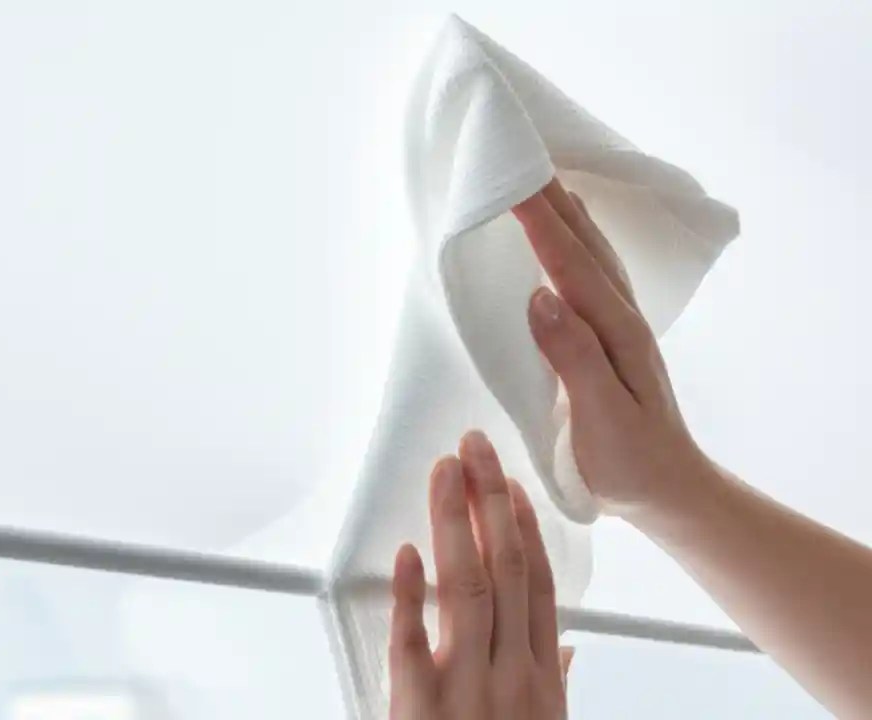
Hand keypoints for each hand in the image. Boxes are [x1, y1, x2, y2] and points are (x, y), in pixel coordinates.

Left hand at [389, 431, 571, 719]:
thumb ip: (556, 689)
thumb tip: (570, 651)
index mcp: (541, 683)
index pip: (538, 587)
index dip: (525, 530)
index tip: (511, 483)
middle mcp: (510, 678)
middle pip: (505, 572)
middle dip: (490, 503)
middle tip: (474, 447)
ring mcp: (466, 692)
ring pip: (466, 590)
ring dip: (454, 524)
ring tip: (444, 472)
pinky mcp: (417, 708)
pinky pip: (412, 643)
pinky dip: (409, 594)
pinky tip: (406, 551)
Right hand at [512, 180, 714, 520]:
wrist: (669, 491)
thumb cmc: (628, 465)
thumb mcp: (602, 420)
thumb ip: (573, 357)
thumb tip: (540, 295)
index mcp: (616, 333)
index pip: (570, 265)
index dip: (540, 222)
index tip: (508, 181)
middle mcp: (622, 317)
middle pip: (584, 244)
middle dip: (550, 200)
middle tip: (516, 156)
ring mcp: (620, 323)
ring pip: (591, 250)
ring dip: (564, 210)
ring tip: (539, 175)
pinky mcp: (612, 334)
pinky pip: (591, 268)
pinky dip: (575, 237)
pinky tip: (571, 226)